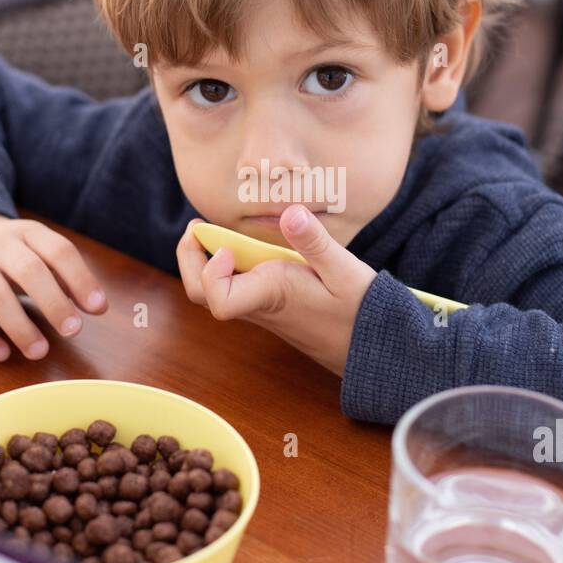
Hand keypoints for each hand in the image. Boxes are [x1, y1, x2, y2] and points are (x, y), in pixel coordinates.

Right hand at [0, 213, 106, 360]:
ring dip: (19, 327)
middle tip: (73, 331)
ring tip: (40, 352)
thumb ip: (67, 276)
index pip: (58, 251)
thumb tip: (98, 307)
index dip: (80, 279)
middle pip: (28, 271)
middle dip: (53, 303)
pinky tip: (3, 354)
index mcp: (27, 232)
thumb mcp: (39, 251)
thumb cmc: (13, 254)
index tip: (98, 308)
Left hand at [175, 205, 376, 375]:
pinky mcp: (271, 307)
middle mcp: (260, 305)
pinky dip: (229, 267)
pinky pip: (235, 290)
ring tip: (218, 232)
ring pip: (215, 294)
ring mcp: (263, 308)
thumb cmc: (360, 313)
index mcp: (272, 296)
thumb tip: (290, 213)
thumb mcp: (345, 271)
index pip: (217, 299)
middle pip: (202, 295)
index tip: (228, 247)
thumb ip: (315, 242)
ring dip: (206, 261)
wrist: (372, 349)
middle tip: (198, 228)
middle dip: (190, 259)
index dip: (209, 271)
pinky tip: (245, 247)